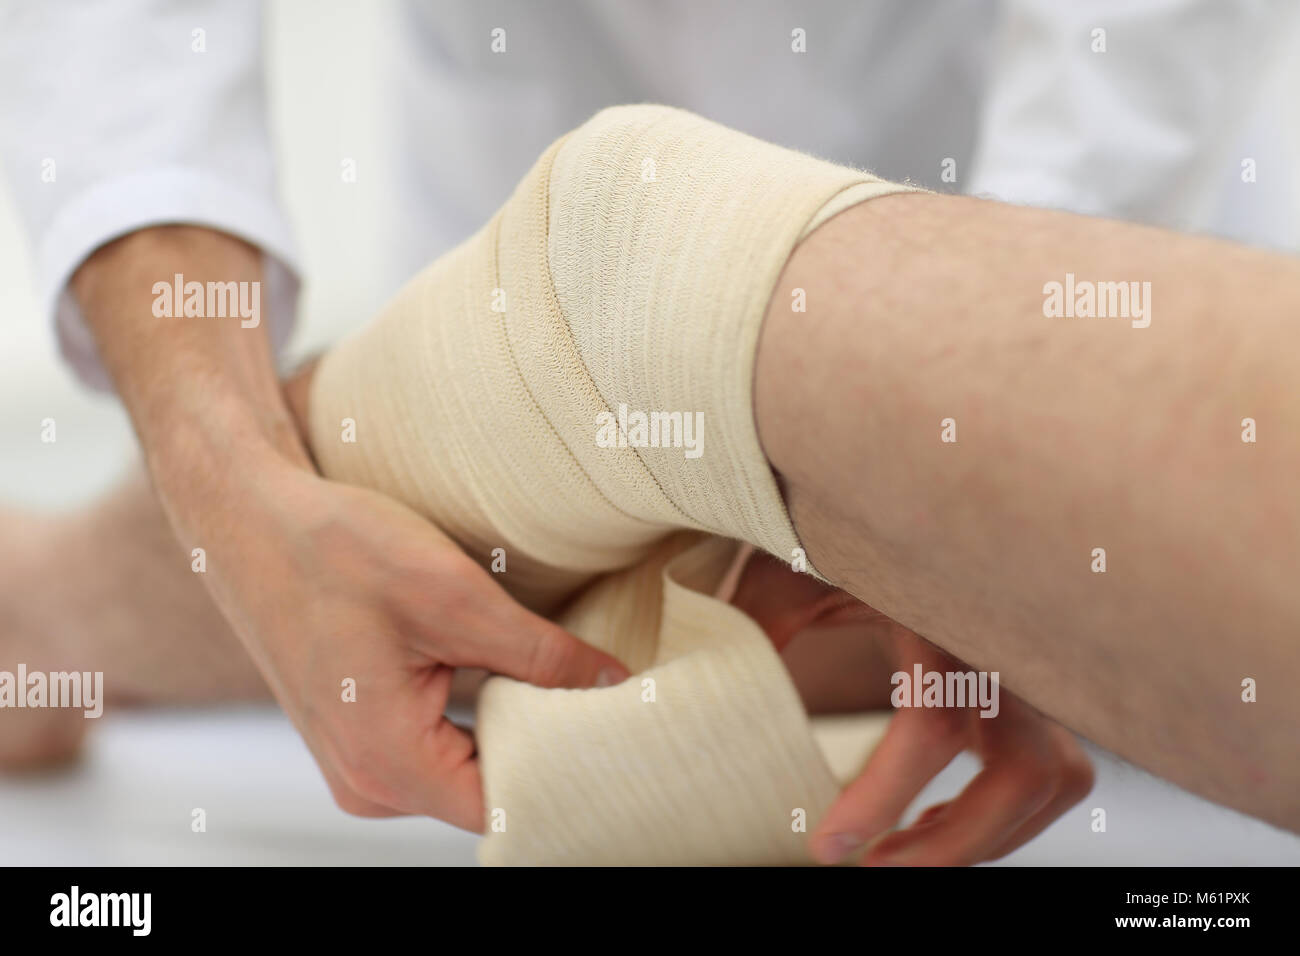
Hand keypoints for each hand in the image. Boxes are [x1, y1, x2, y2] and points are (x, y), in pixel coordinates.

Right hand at [204, 460, 629, 829]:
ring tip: (557, 671)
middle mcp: (368, 783)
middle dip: (545, 741)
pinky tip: (508, 667)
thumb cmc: (333, 551)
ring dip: (512, 722)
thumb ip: (541, 655)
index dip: (566, 766)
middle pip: (487, 788)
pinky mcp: (358, 731)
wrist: (249, 518)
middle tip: (602, 691)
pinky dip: (478, 711)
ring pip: (465, 765)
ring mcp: (358, 761)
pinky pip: (436, 743)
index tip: (613, 725)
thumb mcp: (455, 597)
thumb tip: (613, 683)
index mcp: (388, 764)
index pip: (507, 803)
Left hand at [732, 552, 1093, 865]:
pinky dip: (1000, 813)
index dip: (885, 794)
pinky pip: (1052, 768)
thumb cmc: (844, 522)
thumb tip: (712, 691)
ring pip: (1051, 778)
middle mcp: (1000, 641)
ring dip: (983, 835)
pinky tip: (928, 820)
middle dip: (955, 841)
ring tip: (898, 853)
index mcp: (939, 607)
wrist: (910, 488)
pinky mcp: (1036, 685)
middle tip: (871, 868)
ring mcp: (1029, 665)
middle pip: (1022, 771)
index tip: (829, 848)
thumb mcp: (792, 565)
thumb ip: (761, 623)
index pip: (934, 720)